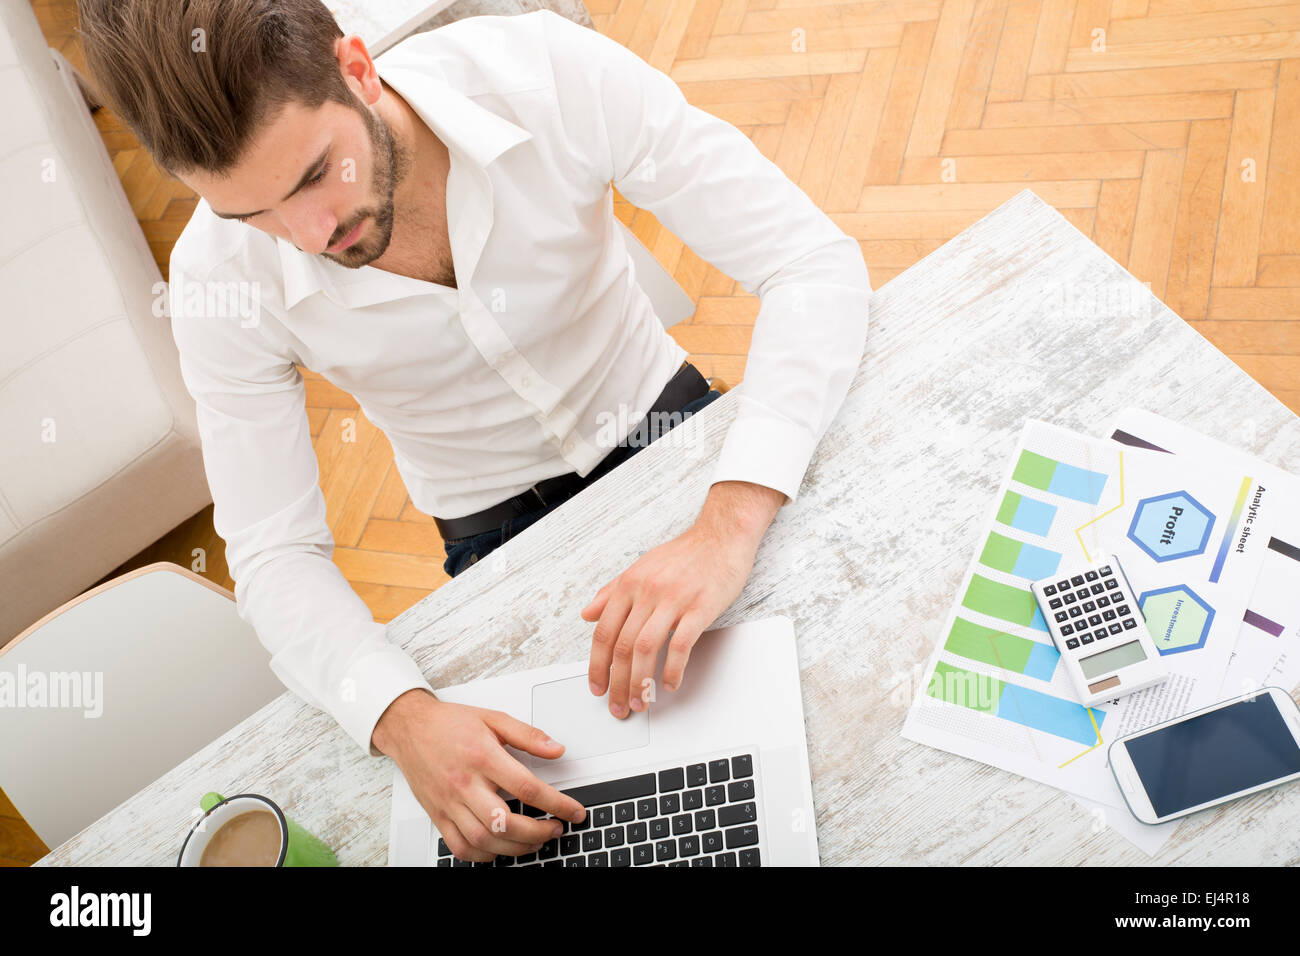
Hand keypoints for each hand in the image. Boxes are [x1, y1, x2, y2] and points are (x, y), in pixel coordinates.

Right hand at [371, 689, 585, 861]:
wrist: (409, 728)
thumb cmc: (449, 723)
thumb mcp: (493, 718)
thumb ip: (528, 735)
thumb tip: (557, 749)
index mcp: (482, 756)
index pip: (527, 788)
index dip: (557, 803)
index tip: (574, 811)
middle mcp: (464, 783)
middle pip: (505, 821)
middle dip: (538, 833)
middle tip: (556, 830)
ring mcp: (449, 802)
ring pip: (484, 839)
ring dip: (515, 847)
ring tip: (535, 842)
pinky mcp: (437, 815)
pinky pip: (459, 847)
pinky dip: (483, 855)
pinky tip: (500, 848)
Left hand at [583, 481, 783, 718]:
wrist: (721, 536)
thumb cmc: (685, 554)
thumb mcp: (641, 568)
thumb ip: (612, 592)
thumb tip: (587, 614)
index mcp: (629, 584)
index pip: (604, 632)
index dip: (597, 665)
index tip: (598, 687)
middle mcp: (647, 591)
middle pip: (623, 646)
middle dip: (617, 683)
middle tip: (619, 706)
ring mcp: (674, 599)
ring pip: (647, 648)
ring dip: (640, 682)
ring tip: (641, 702)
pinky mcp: (700, 607)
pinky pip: (681, 644)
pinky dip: (673, 669)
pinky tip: (670, 684)